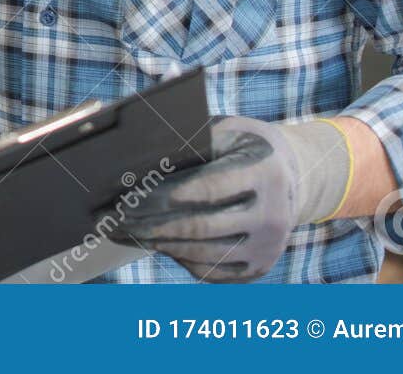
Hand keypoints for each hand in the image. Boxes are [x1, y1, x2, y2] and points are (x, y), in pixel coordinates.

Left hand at [105, 116, 350, 281]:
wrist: (292, 176)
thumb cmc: (242, 146)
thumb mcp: (224, 131)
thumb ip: (189, 143)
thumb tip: (134, 159)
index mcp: (264, 173)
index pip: (207, 188)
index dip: (163, 195)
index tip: (126, 197)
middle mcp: (273, 215)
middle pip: (201, 227)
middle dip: (148, 224)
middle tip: (110, 220)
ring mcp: (269, 247)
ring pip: (202, 254)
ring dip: (156, 244)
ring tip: (122, 232)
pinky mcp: (259, 267)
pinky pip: (210, 271)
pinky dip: (177, 257)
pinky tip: (153, 243)